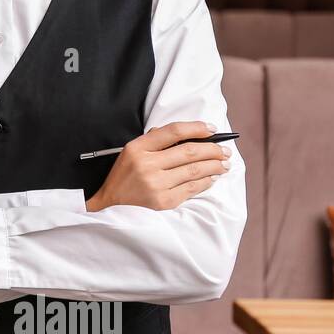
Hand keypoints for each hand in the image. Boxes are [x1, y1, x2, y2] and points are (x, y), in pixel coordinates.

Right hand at [87, 121, 231, 211]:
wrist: (109, 206)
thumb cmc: (124, 177)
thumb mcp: (131, 152)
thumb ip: (155, 141)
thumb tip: (189, 134)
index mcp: (137, 148)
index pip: (173, 132)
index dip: (197, 128)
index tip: (212, 129)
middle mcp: (146, 165)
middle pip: (189, 151)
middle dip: (213, 150)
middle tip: (224, 151)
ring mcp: (155, 184)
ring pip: (195, 170)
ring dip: (214, 166)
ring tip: (223, 164)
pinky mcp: (163, 201)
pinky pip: (192, 188)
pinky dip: (206, 182)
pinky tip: (212, 178)